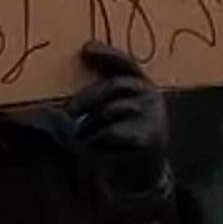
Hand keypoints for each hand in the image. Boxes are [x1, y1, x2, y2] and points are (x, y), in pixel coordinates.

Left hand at [68, 42, 172, 223]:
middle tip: (67, 112)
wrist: (141, 175)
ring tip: (84, 136)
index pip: (126, 64)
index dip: (109, 55)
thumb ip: (100, 94)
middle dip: (87, 98)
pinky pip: (113, 132)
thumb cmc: (119, 138)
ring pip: (111, 111)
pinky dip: (100, 140)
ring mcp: (154, 116)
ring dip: (91, 125)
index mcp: (143, 85)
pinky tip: (98, 147)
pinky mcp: (151, 137)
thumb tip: (72, 78)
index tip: (87, 49)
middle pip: (114, 86)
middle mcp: (153, 96)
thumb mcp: (111, 111)